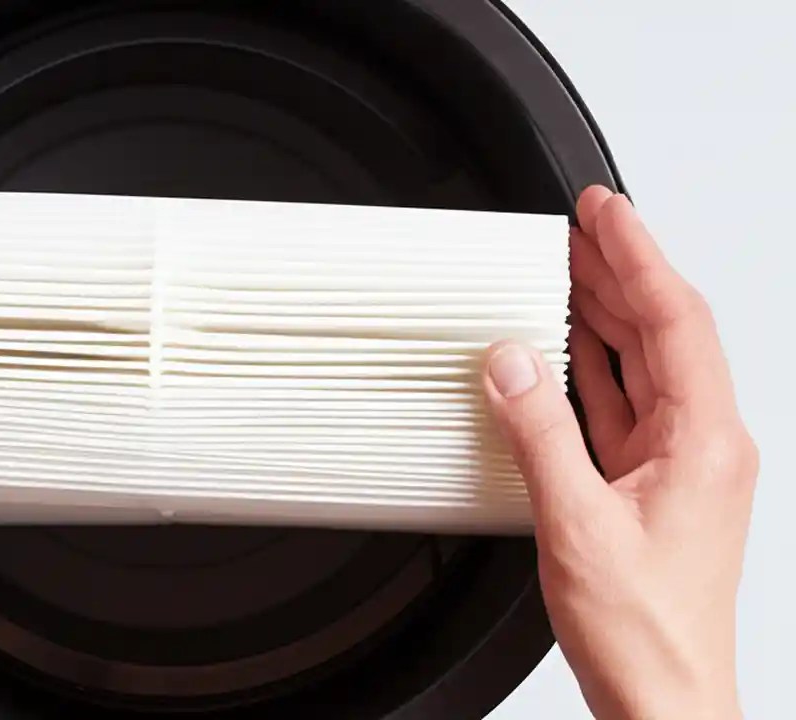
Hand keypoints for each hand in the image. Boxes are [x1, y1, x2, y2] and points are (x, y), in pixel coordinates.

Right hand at [483, 188, 756, 719]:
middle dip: (619, 271)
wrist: (665, 698)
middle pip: (662, 333)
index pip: (675, 321)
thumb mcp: (577, 524)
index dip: (638, 257)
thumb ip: (540, 434)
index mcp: (705, 442)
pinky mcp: (650, 487)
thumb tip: (511, 363)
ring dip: (604, 315)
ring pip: (641, 367)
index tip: (605, 212)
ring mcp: (678, 465)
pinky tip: (565, 349)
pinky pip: (621, 407)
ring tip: (569, 268)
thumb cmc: (647, 631)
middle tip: (580, 223)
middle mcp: (703, 445)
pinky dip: (591, 369)